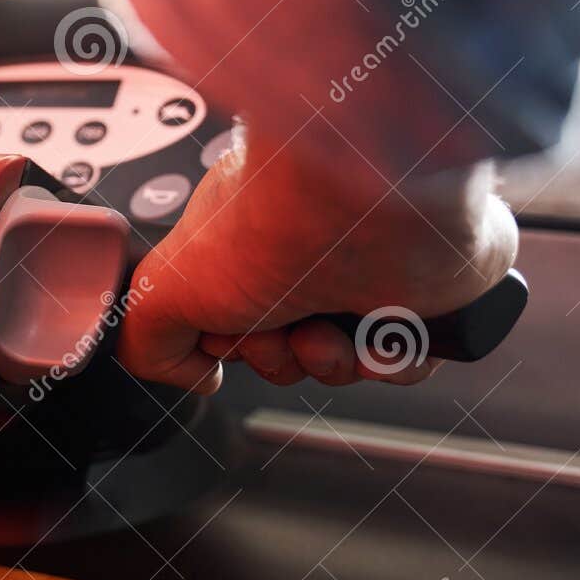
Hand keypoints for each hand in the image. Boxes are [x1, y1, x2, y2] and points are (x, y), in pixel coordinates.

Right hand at [117, 125, 517, 392]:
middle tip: (280, 326)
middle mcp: (311, 250)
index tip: (228, 328)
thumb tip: (193, 376)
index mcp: (252, 240)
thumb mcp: (164, 290)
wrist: (366, 204)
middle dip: (280, 356)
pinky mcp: (431, 288)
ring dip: (331, 360)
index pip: (237, 322)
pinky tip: (377, 328)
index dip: (232, 341)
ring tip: (329, 326)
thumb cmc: (274, 221)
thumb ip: (149, 339)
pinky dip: (389, 359)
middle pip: (289, 349)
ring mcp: (371, 269)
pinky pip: (407, 360)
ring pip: (347, 361)